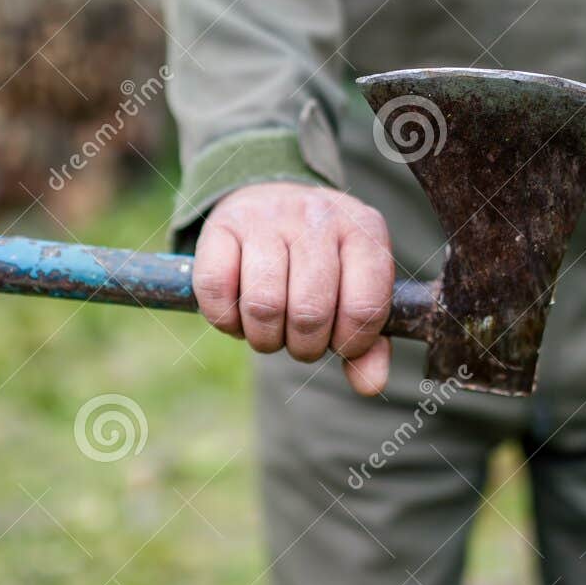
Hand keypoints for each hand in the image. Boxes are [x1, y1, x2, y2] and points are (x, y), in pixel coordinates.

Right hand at [193, 182, 394, 395]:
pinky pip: (216, 290)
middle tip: (299, 340)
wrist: (273, 198)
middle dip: (304, 346)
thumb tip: (369, 386)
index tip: (340, 343)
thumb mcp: (355, 290)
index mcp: (364, 231)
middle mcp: (317, 216)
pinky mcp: (222, 224)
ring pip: (263, 305)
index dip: (350, 344)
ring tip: (269, 330)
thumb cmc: (323, 261)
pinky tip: (238, 315)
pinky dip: (225, 320)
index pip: (363, 309)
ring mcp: (267, 216)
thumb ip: (368, 343)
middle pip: (309, 312)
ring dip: (264, 338)